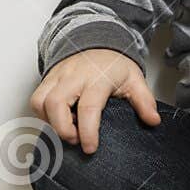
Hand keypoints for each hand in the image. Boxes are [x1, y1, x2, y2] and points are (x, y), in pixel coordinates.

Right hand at [29, 49, 160, 154]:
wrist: (95, 40)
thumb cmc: (113, 64)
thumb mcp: (134, 79)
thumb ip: (144, 101)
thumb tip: (153, 120)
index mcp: (97, 78)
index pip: (88, 107)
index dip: (87, 132)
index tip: (90, 148)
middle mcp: (74, 76)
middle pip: (56, 104)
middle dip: (63, 129)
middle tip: (77, 140)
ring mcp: (57, 77)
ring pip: (40, 101)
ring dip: (51, 122)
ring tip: (68, 130)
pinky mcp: (47, 79)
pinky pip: (36, 99)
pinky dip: (43, 115)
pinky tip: (59, 120)